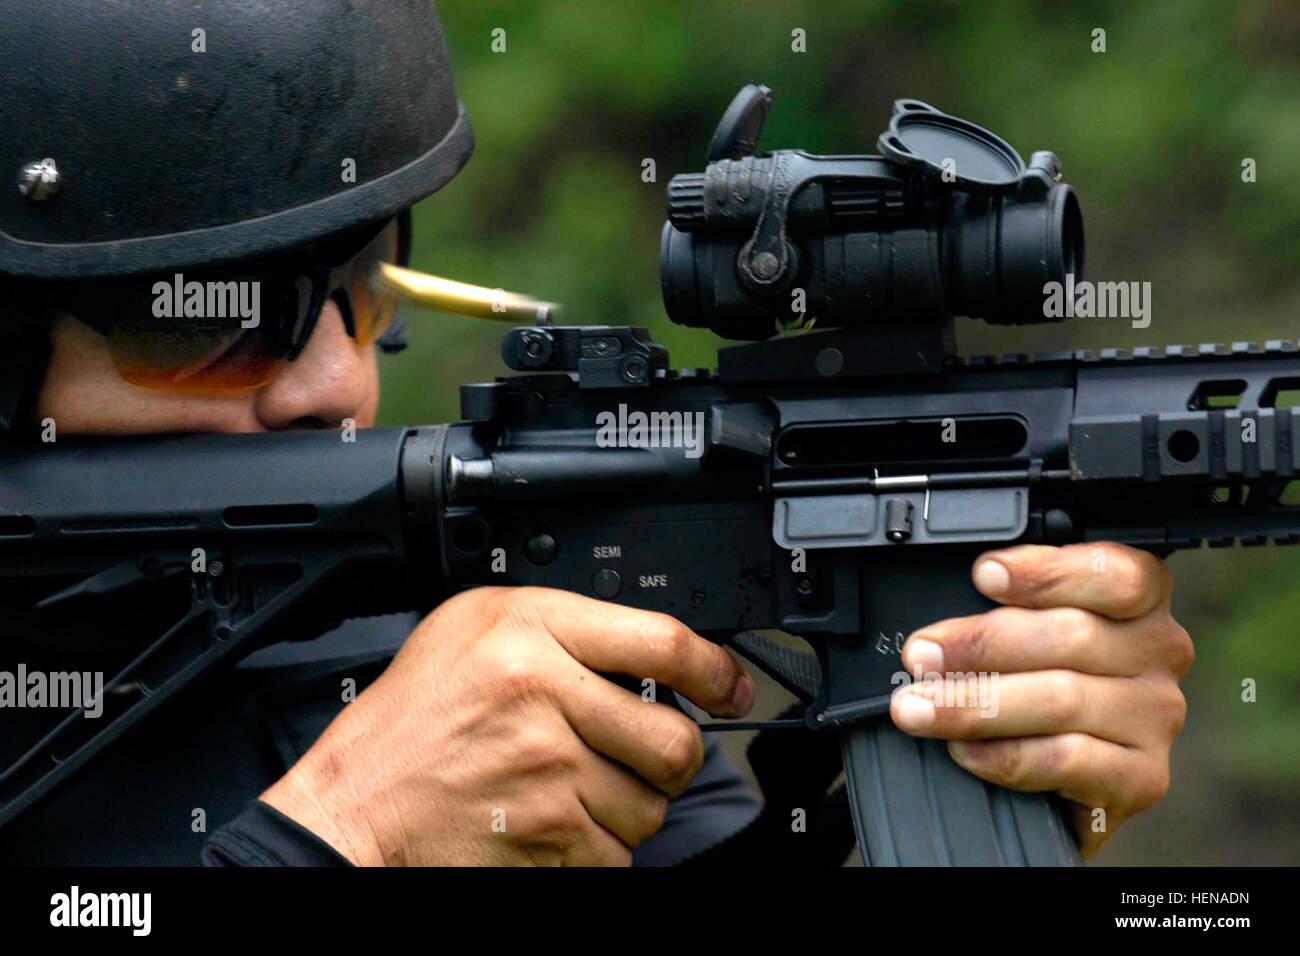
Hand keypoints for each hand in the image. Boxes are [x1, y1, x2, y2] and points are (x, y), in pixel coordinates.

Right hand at [262, 586, 752, 864]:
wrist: (357, 806)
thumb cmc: (415, 716)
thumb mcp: (476, 627)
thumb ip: (562, 623)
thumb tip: (652, 647)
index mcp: (529, 630)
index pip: (661, 640)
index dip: (714, 668)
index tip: (728, 686)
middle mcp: (543, 694)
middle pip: (674, 739)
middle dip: (672, 757)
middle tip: (645, 753)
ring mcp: (548, 772)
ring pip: (652, 805)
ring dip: (631, 806)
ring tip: (578, 787)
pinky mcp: (547, 836)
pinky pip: (619, 853)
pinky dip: (599, 848)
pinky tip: (557, 821)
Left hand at [889, 542, 1192, 856]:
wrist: (1054, 774)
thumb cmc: (1032, 680)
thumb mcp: (1023, 629)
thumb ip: (1002, 608)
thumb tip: (941, 623)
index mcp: (1139, 599)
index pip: (1114, 574)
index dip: (1046, 572)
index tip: (984, 575)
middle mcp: (1159, 651)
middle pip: (1072, 637)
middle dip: (980, 645)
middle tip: (921, 657)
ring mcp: (1155, 716)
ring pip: (1061, 700)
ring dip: (974, 705)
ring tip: (918, 708)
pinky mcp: (1142, 777)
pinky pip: (1065, 760)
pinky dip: (1003, 755)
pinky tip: (965, 751)